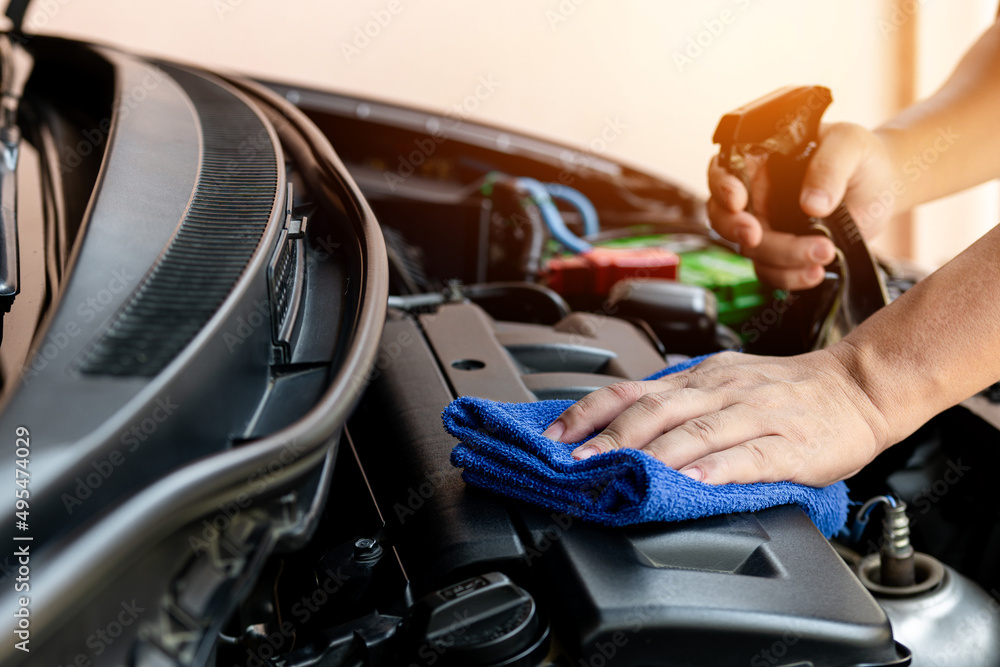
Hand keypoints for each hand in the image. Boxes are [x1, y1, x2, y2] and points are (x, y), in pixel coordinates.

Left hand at [541, 349, 891, 486]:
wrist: (858, 386)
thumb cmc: (785, 390)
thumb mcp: (722, 382)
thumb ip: (676, 401)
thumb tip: (618, 423)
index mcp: (698, 378)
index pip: (630, 390)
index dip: (588, 413)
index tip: (554, 438)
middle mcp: (720, 390)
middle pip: (653, 411)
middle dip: (608, 438)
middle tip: (575, 464)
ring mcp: (755, 415)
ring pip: (695, 431)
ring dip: (650, 453)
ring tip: (619, 474)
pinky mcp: (790, 444)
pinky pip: (749, 455)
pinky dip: (718, 468)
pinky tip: (694, 481)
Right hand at [709, 122, 896, 289]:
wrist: (882, 188)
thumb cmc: (861, 157)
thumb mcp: (850, 146)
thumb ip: (829, 168)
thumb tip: (811, 204)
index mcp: (760, 160)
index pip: (723, 171)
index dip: (721, 187)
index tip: (737, 201)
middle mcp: (756, 195)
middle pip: (724, 217)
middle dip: (737, 230)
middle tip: (756, 237)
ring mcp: (768, 226)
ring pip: (751, 250)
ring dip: (781, 258)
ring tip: (823, 252)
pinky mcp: (783, 252)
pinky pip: (772, 272)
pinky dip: (791, 277)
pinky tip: (816, 271)